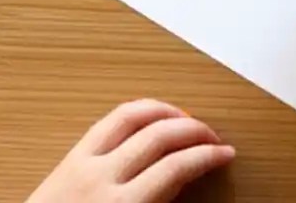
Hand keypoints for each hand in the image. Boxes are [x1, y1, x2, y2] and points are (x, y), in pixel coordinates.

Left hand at [28, 100, 234, 202]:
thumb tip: (186, 184)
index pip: (175, 168)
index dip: (206, 156)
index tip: (224, 153)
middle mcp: (103, 179)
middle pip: (158, 136)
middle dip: (193, 130)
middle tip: (212, 135)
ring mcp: (84, 162)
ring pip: (130, 117)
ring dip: (164, 111)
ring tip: (185, 117)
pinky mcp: (71, 155)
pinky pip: (107, 121)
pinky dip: (134, 112)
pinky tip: (149, 117)